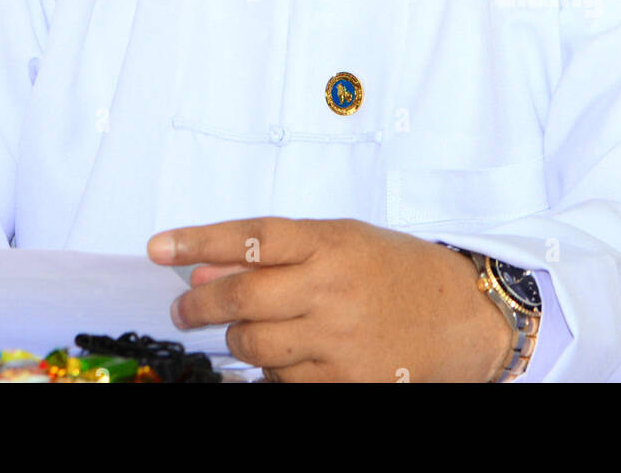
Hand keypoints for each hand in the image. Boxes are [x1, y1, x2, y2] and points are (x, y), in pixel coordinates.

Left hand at [148, 216, 513, 382]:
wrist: (462, 316)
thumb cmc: (396, 269)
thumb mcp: (340, 240)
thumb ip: (276, 252)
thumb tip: (203, 267)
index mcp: (330, 243)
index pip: (250, 237)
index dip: (198, 241)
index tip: (158, 247)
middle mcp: (332, 289)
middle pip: (242, 298)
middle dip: (198, 305)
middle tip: (182, 310)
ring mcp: (339, 340)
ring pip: (254, 347)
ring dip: (236, 340)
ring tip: (241, 332)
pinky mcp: (347, 383)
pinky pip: (283, 383)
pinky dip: (271, 372)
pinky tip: (284, 358)